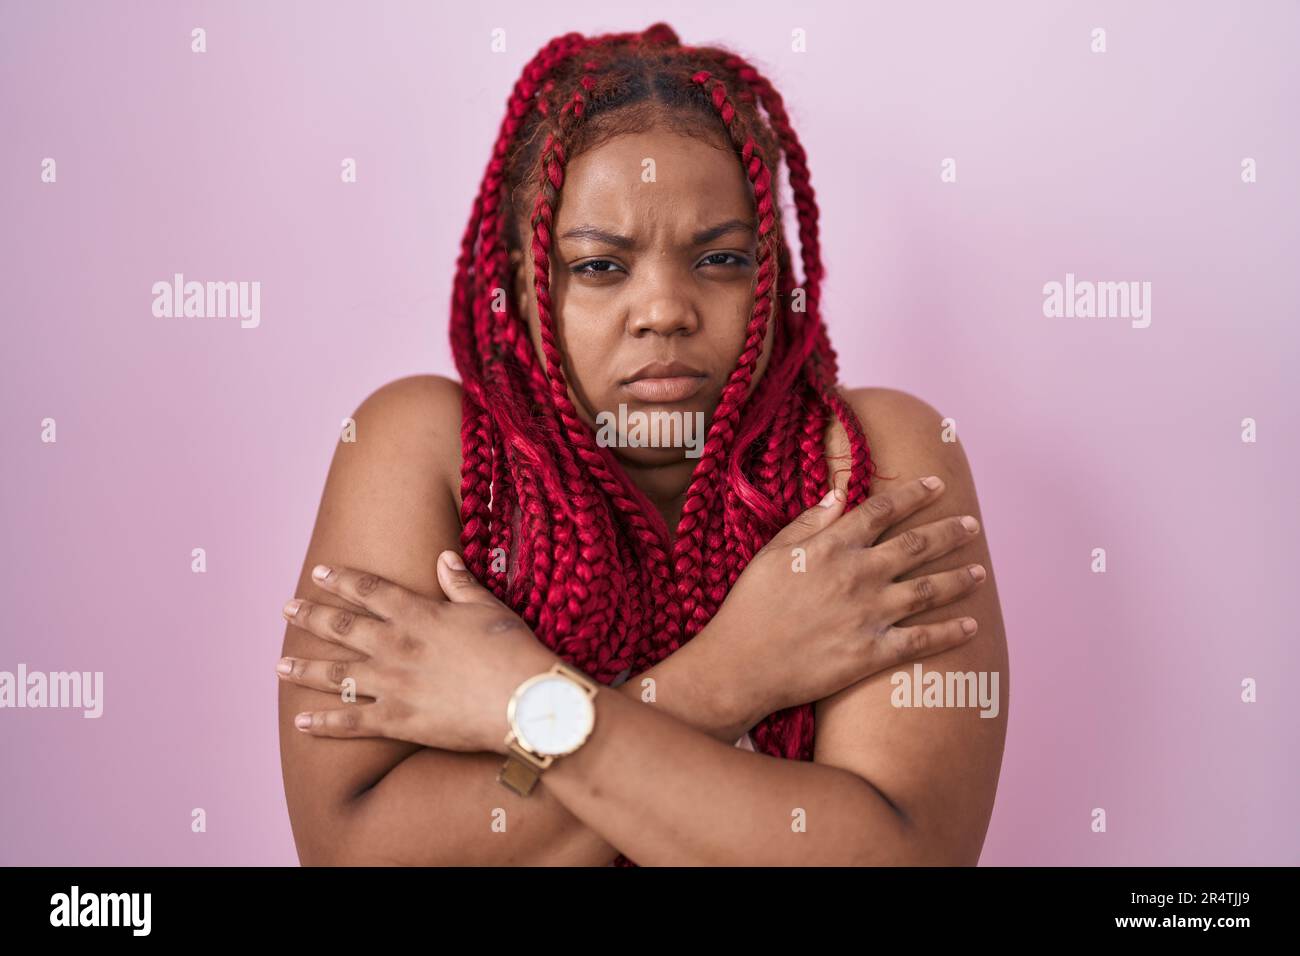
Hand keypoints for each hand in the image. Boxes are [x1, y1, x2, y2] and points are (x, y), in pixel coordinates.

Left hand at [277, 552, 558, 753]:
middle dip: (311, 616)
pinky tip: (301, 723)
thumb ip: (460, 583)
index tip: (319, 573)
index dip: (341, 580)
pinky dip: (324, 724)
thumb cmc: (511, 650)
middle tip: (287, 609)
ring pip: (335, 675)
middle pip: (341, 628)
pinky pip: (351, 722)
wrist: (523, 700)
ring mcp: (392, 684)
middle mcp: (396, 646)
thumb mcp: (488, 608)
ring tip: (280, 666)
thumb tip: (443, 557)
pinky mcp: (396, 720)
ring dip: (304, 669)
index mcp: (418, 615)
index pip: (369, 591)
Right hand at [705, 476, 985, 720]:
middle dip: (949, 531)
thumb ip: (809, 522)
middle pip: (916, 545)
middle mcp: (858, 575)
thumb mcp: (772, 553)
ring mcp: (869, 615)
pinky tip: (971, 626)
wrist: (742, 664)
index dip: (913, 494)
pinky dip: (950, 633)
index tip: (937, 484)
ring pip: (928, 590)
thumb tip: (838, 493)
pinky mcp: (873, 653)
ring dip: (958, 578)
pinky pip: (922, 640)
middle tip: (972, 524)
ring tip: (980, 570)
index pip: (882, 510)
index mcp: (832, 546)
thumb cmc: (750, 606)